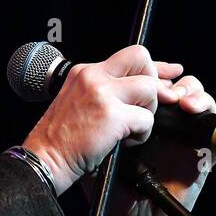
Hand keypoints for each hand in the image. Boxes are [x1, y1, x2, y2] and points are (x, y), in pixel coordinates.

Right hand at [21, 44, 178, 194]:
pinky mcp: (111, 115)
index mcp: (85, 72)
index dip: (154, 66)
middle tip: (144, 107)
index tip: (170, 74)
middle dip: (153, 83)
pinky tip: (126, 141)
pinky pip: (146, 118)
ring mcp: (102, 93)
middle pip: (142, 59)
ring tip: (131, 127)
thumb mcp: (78, 103)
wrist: (45, 158)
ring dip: (148, 111)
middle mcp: (93, 76)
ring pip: (149, 88)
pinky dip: (142, 133)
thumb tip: (143, 88)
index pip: (129, 56)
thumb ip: (105, 92)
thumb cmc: (60, 139)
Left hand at [82, 66, 215, 215]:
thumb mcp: (102, 150)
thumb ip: (107, 125)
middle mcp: (167, 126)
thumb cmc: (110, 189)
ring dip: (201, 98)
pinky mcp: (202, 160)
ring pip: (203, 107)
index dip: (158, 74)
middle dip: (181, 85)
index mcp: (142, 118)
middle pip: (183, 90)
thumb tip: (112, 96)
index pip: (156, 84)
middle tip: (170, 94)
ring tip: (189, 105)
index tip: (150, 76)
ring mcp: (186, 141)